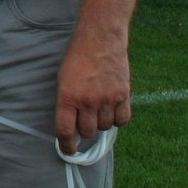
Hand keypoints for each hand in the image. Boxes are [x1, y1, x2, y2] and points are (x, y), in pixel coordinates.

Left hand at [54, 26, 130, 152]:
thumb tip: (71, 124)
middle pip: (87, 131)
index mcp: (68, 96)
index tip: (68, 150)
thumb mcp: (63, 78)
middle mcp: (87, 101)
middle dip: (84, 129)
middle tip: (84, 119)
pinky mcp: (123, 94)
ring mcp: (107, 98)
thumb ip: (68, 101)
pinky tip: (112, 110)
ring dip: (100, 123)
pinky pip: (122, 120)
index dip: (66, 145)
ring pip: (104, 127)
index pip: (65, 131)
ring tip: (98, 108)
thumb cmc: (77, 56)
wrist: (100, 37)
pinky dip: (117, 119)